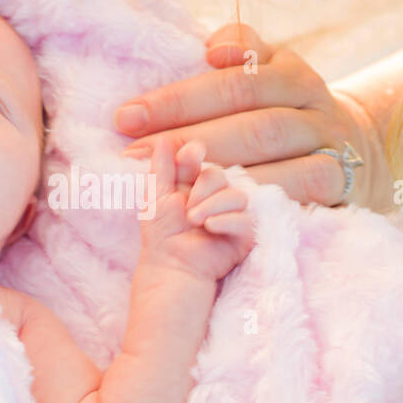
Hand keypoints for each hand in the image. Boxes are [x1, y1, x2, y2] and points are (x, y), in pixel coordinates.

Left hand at [117, 23, 392, 211]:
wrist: (357, 150)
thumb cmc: (286, 111)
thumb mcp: (267, 73)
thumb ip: (240, 52)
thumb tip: (212, 47)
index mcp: (289, 70)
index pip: (229, 82)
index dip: (178, 99)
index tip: (126, 116)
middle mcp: (314, 101)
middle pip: (249, 119)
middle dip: (187, 137)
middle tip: (134, 155)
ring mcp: (331, 141)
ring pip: (272, 151)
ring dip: (218, 170)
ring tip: (170, 186)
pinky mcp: (341, 181)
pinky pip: (299, 188)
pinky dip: (260, 195)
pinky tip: (221, 205)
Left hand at [140, 138, 254, 281]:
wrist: (171, 265)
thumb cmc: (161, 233)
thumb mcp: (156, 195)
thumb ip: (161, 166)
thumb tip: (165, 137)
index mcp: (194, 185)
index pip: (202, 160)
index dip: (196, 156)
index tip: (190, 155)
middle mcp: (215, 197)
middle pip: (220, 175)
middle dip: (202, 189)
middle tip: (187, 210)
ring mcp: (231, 215)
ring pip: (237, 195)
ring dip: (213, 206)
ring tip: (195, 222)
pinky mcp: (244, 235)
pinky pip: (246, 219)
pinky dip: (227, 221)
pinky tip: (211, 228)